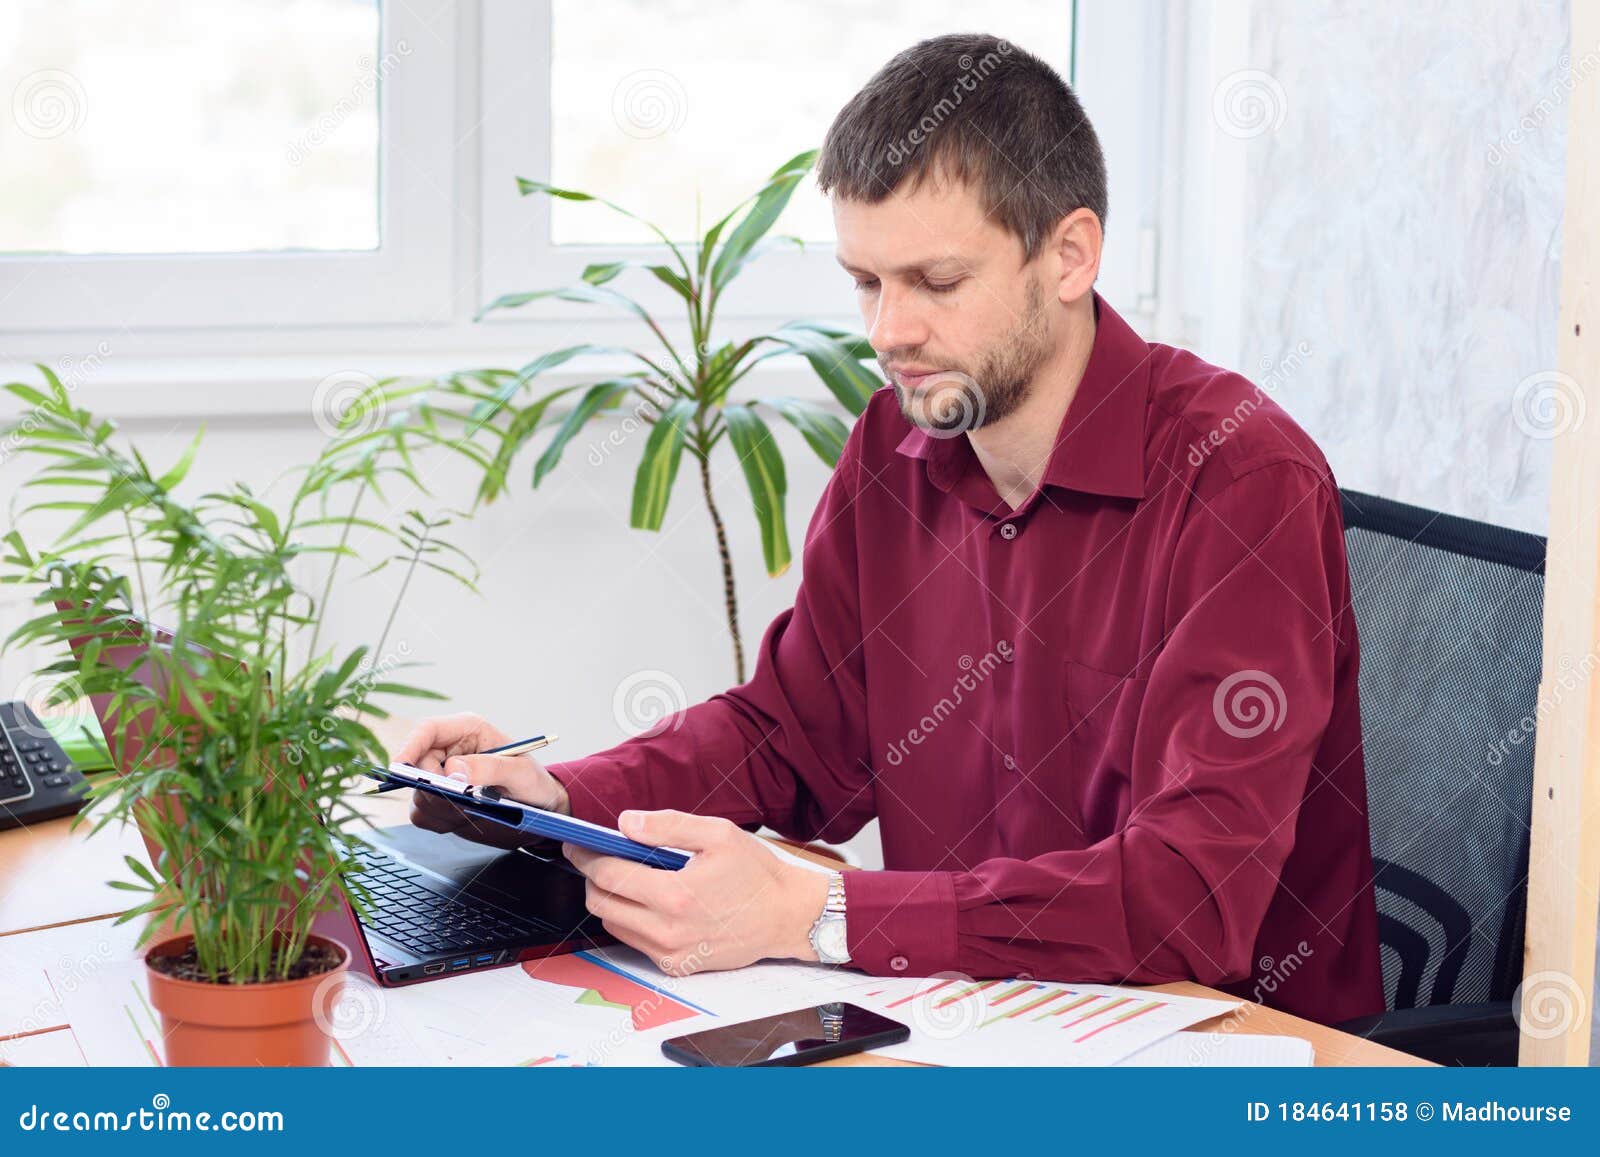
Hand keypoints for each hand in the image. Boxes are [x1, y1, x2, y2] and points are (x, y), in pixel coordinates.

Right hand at [394, 712, 570, 849]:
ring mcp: (442, 775)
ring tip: (473, 811)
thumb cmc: (533, 782)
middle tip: (460, 802)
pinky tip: (466, 818)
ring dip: (440, 807)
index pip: (428, 730)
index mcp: (468, 730)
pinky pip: (422, 812)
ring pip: (418, 792)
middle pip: (418, 765)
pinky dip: (439, 820)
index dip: (410, 746)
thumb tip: (452, 771)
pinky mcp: (440, 798)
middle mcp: (450, 750)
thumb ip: (488, 769)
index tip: (400, 767)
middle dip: (433, 787)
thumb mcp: (519, 772)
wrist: (539, 807)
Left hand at [563, 809, 830, 974]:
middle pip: (602, 903)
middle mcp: (668, 931)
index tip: (577, 844)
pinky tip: (650, 900)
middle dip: (593, 878)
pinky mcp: (676, 966)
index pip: (609, 876)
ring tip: (627, 877)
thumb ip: (667, 826)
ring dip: (611, 899)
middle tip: (597, 858)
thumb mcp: (717, 834)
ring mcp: (670, 953)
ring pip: (614, 925)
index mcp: (676, 895)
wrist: (786, 917)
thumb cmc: (756, 874)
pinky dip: (631, 919)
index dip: (586, 857)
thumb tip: (625, 823)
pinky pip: (635, 941)